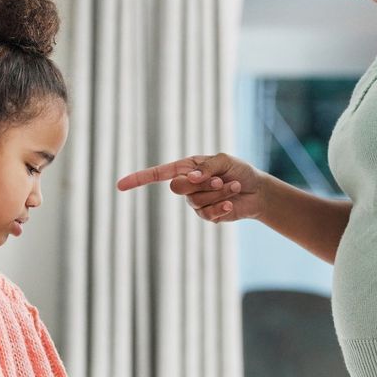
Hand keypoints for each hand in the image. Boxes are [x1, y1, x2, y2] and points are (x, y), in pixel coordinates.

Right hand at [116, 153, 266, 222]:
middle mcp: (187, 185)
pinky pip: (207, 214)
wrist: (256, 190)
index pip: (157, 174)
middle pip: (177, 188)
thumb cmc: (239, 170)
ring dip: (218, 193)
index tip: (119, 186)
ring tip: (232, 186)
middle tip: (220, 179)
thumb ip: (205, 167)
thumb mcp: (224, 161)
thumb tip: (190, 178)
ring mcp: (196, 202)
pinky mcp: (207, 215)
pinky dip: (222, 207)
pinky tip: (231, 203)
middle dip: (201, 183)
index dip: (138, 180)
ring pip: (196, 201)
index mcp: (186, 168)